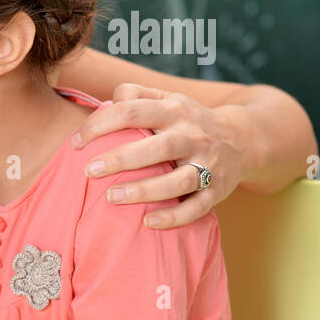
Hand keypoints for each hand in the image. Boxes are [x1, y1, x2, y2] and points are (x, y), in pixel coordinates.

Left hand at [71, 83, 245, 228]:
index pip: (132, 111)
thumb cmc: (188, 121)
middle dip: (121, 158)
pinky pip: (197, 207)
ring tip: (111, 198)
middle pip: (157, 146)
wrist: (244, 139)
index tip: (75, 143)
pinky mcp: (217, 190)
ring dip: (144, 190)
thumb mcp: (168, 100)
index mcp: (174, 110)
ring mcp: (208, 164)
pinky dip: (174, 217)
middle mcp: (192, 136)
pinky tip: (148, 223)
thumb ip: (136, 96)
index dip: (100, 124)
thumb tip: (104, 102)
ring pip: (178, 180)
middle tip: (89, 170)